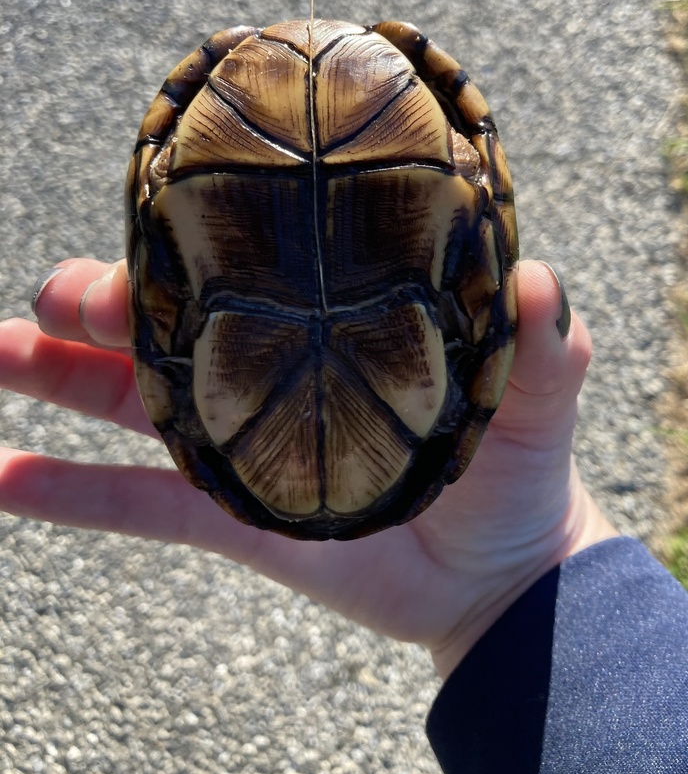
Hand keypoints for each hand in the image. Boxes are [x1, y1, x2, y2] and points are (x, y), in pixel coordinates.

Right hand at [0, 258, 615, 676]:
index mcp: (336, 324)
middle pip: (178, 324)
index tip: (159, 197)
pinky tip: (4, 476)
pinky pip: (138, 503)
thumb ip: (548, 346)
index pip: (262, 266)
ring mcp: (245, 440)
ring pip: (135, 400)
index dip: (210, 233)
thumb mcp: (539, 404)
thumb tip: (541, 280)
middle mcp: (277, 367)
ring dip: (60, 374)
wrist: (496, 576)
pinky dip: (69, 493)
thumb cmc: (518, 472)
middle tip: (61, 290)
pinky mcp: (231, 517)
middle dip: (112, 301)